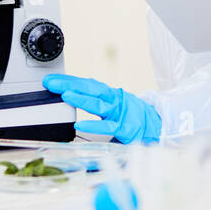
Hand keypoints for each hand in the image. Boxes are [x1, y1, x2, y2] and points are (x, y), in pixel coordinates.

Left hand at [42, 74, 161, 143]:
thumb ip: (95, 107)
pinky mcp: (126, 128)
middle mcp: (115, 100)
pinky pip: (108, 127)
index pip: (87, 85)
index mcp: (110, 95)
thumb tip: (70, 106)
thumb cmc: (133, 119)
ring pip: (99, 105)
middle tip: (51, 83)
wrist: (159, 128)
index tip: (51, 81)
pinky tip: (80, 125)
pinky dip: (94, 125)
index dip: (69, 81)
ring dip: (82, 99)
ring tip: (65, 95)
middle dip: (70, 85)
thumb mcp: (113, 110)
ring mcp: (121, 113)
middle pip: (91, 89)